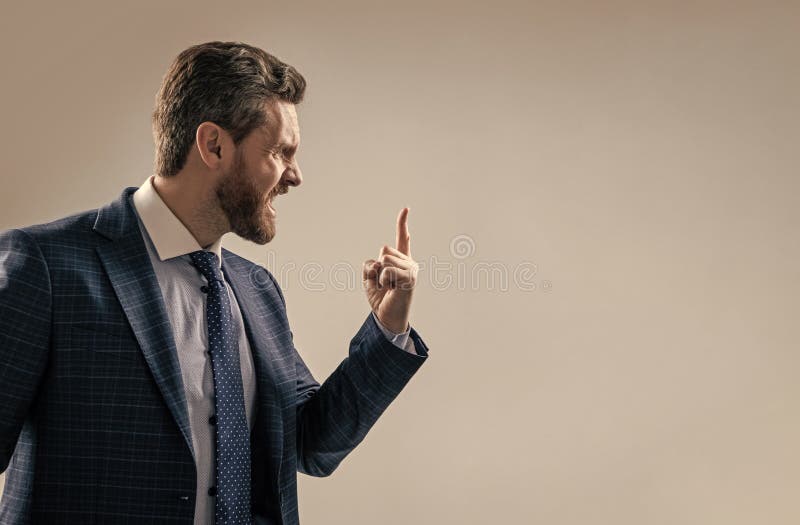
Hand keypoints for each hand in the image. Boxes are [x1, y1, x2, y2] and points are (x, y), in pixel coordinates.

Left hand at [362, 207, 417, 333]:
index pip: (402, 239)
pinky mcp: (410, 278)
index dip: (402, 223)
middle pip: (384, 249)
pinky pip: (386, 270)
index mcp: (400, 260)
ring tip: (388, 287)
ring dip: (379, 275)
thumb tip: (381, 261)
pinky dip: (383, 280)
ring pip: (384, 259)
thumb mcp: (369, 277)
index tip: (406, 208)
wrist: (387, 317)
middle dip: (377, 267)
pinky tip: (391, 289)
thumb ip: (371, 264)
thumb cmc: (380, 298)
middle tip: (385, 284)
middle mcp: (409, 262)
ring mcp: (411, 269)